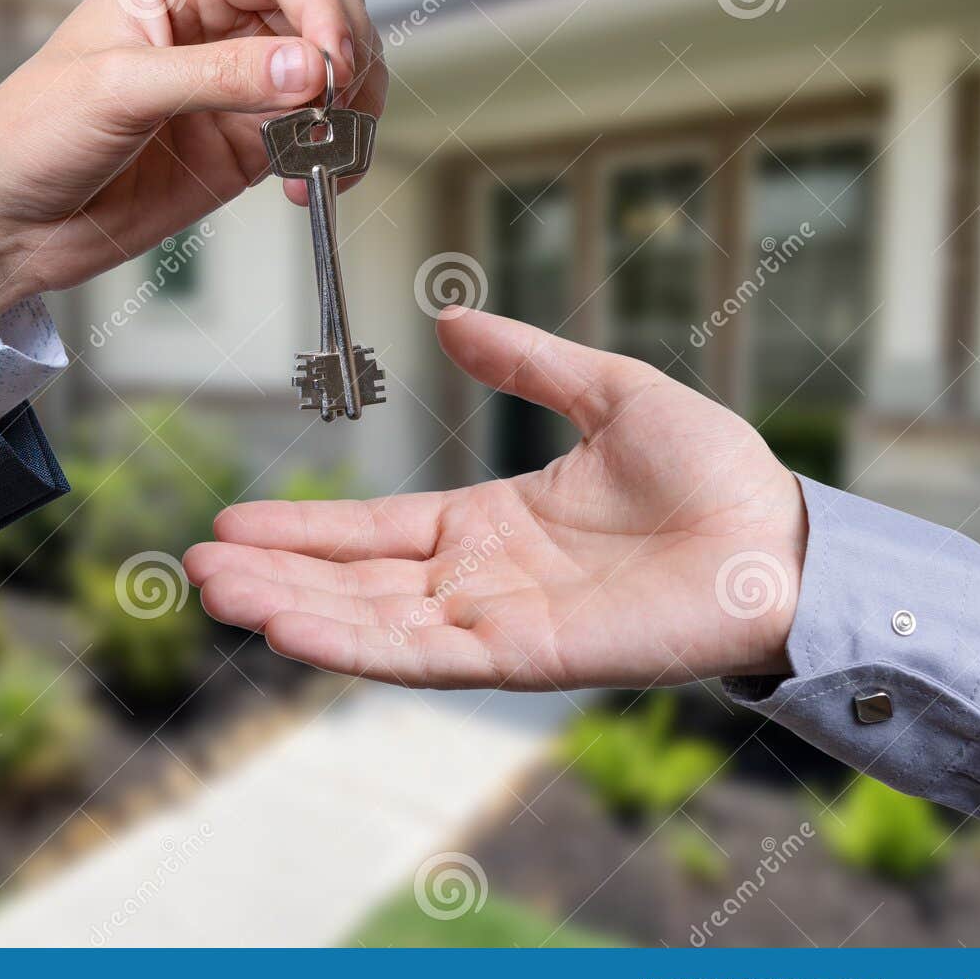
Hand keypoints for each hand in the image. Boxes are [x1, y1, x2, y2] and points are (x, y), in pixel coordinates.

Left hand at [0, 0, 385, 321]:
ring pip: (334, 73)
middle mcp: (217, 23)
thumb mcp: (117, 93)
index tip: (331, 68)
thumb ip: (216, 78)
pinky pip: (316, 137)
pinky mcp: (246, 144)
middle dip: (348, 55)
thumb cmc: (31, 136)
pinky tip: (310, 184)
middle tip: (335, 111)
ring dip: (351, 111)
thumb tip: (309, 70)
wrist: (9, 224)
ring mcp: (237, 85)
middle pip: (325, 9)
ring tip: (326, 155)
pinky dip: (333, 158)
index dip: (321, 11)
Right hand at [185, 310, 807, 690]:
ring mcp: (495, 623)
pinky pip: (421, 655)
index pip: (374, 532)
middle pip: (354, 582)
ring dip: (292, 608)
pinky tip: (288, 628)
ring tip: (217, 591)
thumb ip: (528, 360)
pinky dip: (352, 644)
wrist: (781, 539)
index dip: (304, 528)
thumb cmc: (713, 472)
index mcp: (489, 523)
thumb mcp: (608, 391)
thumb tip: (452, 320)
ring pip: (371, 622)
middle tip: (198, 565)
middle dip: (275, 574)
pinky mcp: (523, 658)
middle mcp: (479, 580)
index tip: (234, 518)